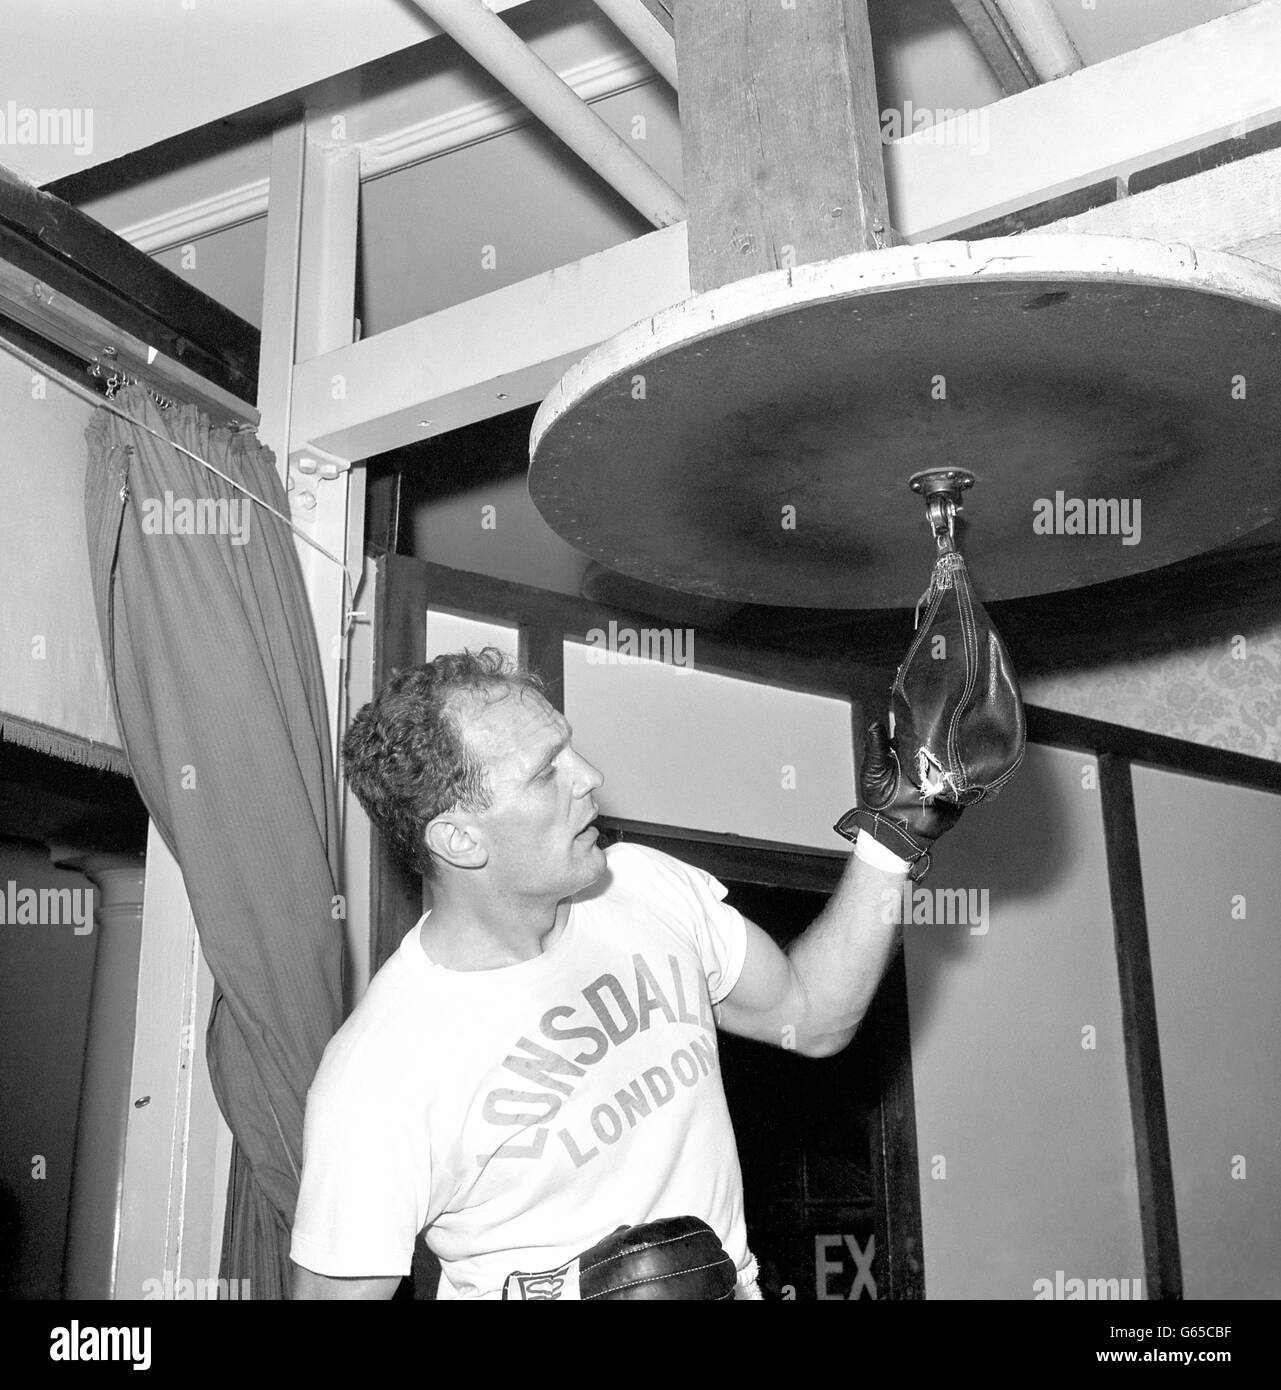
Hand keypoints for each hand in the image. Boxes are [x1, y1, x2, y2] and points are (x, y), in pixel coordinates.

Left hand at [860, 719, 963, 844]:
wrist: (899, 830)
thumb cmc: (881, 800)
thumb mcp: (874, 772)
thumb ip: (876, 749)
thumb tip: (875, 723)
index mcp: (908, 751)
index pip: (918, 729)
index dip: (922, 721)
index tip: (927, 712)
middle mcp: (927, 758)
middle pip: (940, 739)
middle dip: (943, 732)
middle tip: (947, 724)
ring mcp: (944, 771)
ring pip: (955, 753)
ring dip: (957, 749)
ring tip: (957, 743)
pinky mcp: (957, 785)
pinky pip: (968, 773)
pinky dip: (969, 768)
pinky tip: (967, 761)